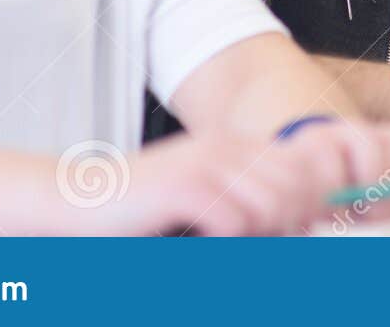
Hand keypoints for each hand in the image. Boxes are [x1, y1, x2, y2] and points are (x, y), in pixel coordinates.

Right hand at [83, 122, 389, 235]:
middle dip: (291, 225)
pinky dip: (231, 242)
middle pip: (299, 186)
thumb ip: (249, 207)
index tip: (303, 231)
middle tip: (257, 243)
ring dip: (261, 237)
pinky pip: (237, 221)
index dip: (314, 204)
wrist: (74, 204)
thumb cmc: (140, 212)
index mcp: (236, 145)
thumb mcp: (204, 201)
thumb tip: (300, 229)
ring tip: (229, 245)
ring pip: (275, 204)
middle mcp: (228, 146)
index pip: (304, 166)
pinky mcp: (186, 187)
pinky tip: (207, 243)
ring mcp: (208, 163)